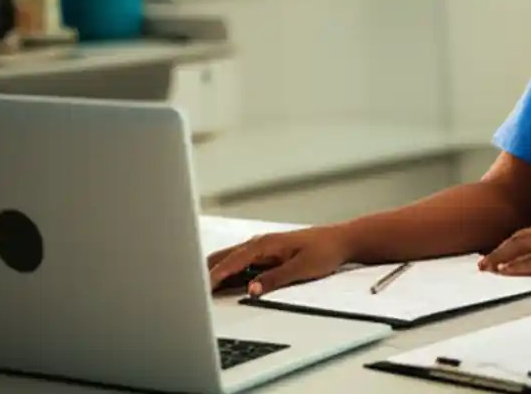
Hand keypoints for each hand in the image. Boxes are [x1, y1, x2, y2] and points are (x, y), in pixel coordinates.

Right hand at [206, 227, 350, 296]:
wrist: (341, 241)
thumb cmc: (324, 251)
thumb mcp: (302, 269)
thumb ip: (275, 279)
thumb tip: (252, 289)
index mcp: (265, 244)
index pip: (233, 260)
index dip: (216, 274)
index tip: (201, 286)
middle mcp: (260, 243)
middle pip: (225, 257)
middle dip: (206, 270)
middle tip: (189, 287)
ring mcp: (261, 248)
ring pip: (230, 259)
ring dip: (215, 271)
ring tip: (197, 286)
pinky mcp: (266, 255)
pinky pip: (240, 263)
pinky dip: (227, 271)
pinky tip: (219, 283)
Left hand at [478, 215, 530, 277]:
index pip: (525, 232)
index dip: (507, 243)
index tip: (495, 251)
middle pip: (516, 238)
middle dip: (497, 250)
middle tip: (482, 262)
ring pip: (519, 248)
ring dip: (499, 258)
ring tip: (485, 267)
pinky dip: (516, 266)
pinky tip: (504, 270)